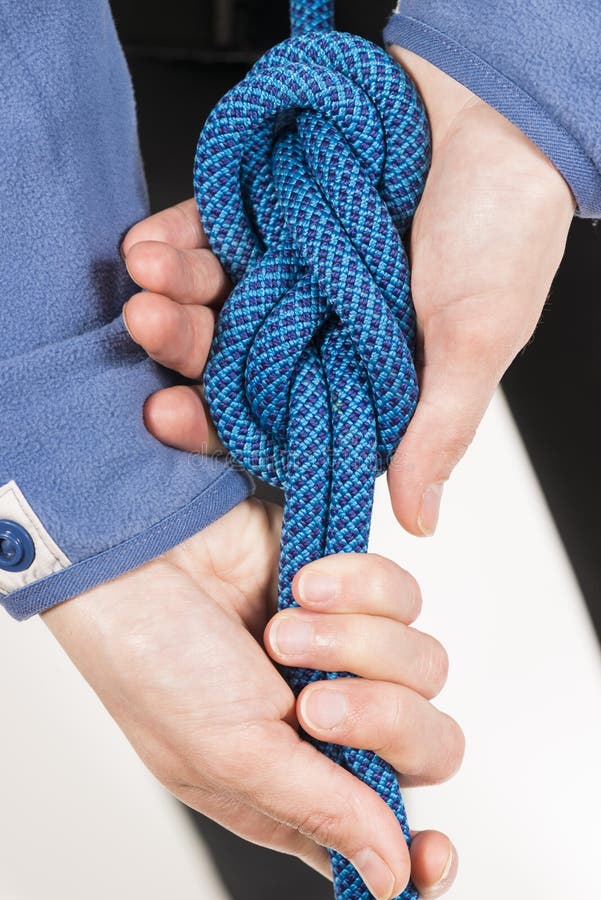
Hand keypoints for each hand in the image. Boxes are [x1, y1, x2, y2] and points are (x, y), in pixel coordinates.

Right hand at [43, 503, 461, 898]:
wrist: (141, 553)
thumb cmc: (155, 663)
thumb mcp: (230, 754)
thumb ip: (322, 810)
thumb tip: (390, 876)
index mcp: (296, 786)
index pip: (385, 838)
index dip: (420, 855)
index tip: (434, 853)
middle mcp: (331, 725)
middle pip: (426, 744)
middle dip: (381, 721)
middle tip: (312, 702)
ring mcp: (345, 654)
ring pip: (423, 666)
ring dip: (354, 645)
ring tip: (282, 631)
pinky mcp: (352, 591)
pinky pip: (402, 598)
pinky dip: (357, 589)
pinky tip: (300, 584)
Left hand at [121, 45, 574, 536]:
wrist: (498, 118)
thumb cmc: (502, 233)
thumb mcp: (477, 339)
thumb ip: (438, 425)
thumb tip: (420, 519)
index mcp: (356, 373)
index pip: (274, 417)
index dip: (217, 424)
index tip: (172, 417)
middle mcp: (313, 328)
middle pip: (229, 356)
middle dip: (182, 350)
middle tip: (148, 329)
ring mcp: (286, 270)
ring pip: (211, 296)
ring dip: (170, 293)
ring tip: (146, 279)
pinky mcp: (269, 211)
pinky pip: (207, 229)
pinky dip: (174, 236)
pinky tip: (148, 244)